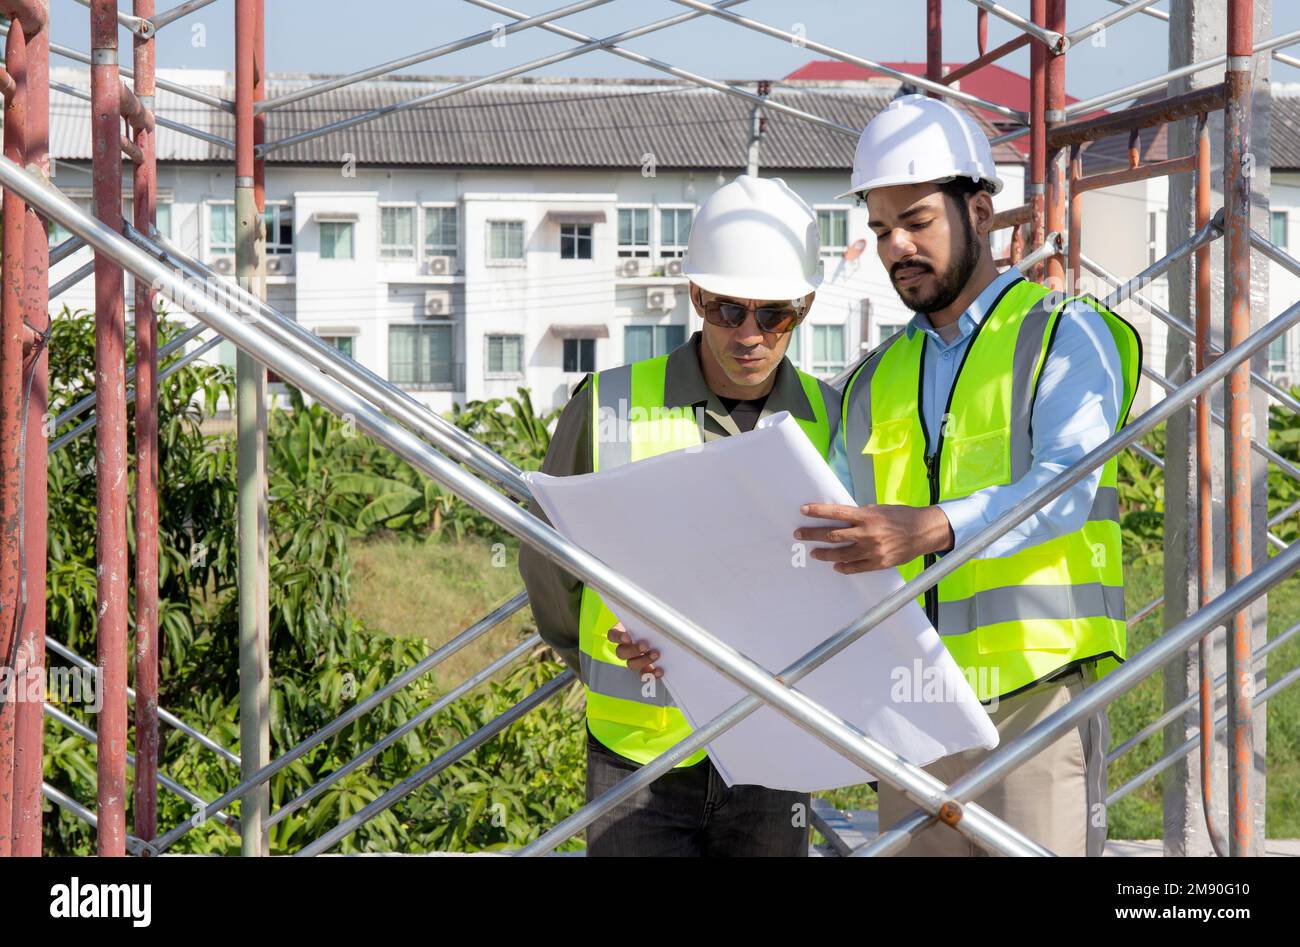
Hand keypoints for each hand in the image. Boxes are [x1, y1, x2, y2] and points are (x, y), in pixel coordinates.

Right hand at [606, 622, 663, 677]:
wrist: (663, 634)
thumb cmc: (653, 623)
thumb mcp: (648, 620)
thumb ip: (647, 619)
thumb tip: (655, 616)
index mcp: (623, 633)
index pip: (613, 635)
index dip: (618, 637)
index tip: (627, 637)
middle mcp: (625, 647)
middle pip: (621, 652)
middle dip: (633, 650)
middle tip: (645, 646)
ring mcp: (634, 659)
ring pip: (631, 664)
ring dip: (643, 661)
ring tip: (655, 655)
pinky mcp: (645, 668)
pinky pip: (644, 674)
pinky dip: (651, 674)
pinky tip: (659, 670)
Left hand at [793, 503, 953, 574]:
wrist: (923, 532)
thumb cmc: (901, 517)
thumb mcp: (879, 509)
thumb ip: (861, 514)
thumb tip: (842, 517)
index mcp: (867, 516)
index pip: (836, 512)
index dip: (818, 511)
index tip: (803, 510)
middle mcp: (867, 533)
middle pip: (833, 535)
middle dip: (813, 534)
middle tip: (799, 534)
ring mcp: (872, 549)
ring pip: (841, 554)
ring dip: (824, 554)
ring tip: (814, 553)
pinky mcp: (878, 562)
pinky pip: (856, 567)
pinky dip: (844, 567)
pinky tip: (836, 566)